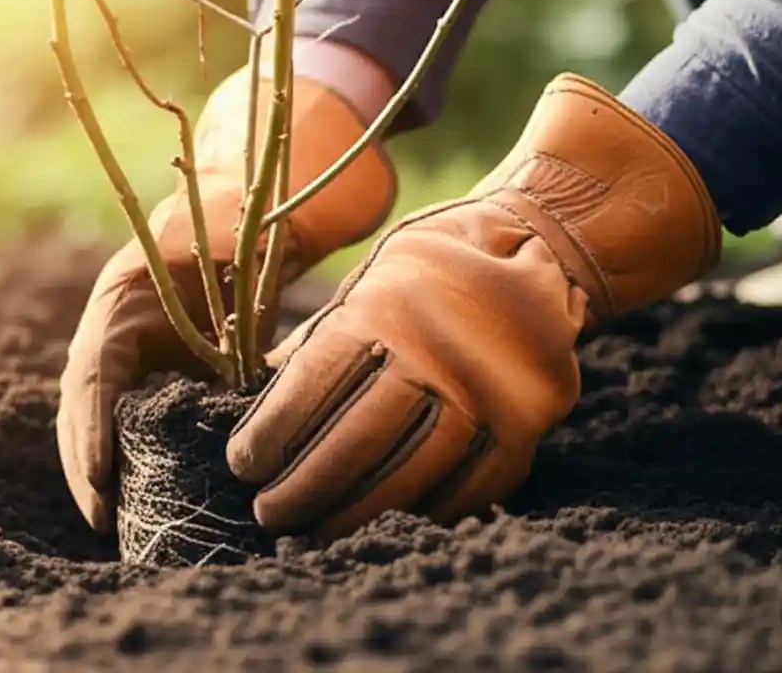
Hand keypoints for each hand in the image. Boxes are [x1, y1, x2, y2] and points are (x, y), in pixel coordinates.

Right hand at [58, 68, 395, 531]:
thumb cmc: (227, 236)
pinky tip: (131, 502)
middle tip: (102, 523)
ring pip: (90, 420)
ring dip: (96, 472)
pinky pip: (117, 421)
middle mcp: (106, 333)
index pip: (91, 375)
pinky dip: (117, 461)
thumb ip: (234, 290)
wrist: (221, 218)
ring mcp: (116, 355)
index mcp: (117, 305)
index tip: (101, 480)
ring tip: (110, 526)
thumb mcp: (229, 257)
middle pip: (78, 408)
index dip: (91, 431)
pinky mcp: (137, 373)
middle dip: (86, 466)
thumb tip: (262, 349)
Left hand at [228, 74, 721, 538]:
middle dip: (302, 487)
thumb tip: (264, 384)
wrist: (538, 248)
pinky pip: (466, 487)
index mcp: (384, 313)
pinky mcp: (525, 425)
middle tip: (270, 514)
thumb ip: (322, 336)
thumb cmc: (431, 267)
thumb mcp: (369, 279)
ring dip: (355, 513)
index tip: (243, 465)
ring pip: (407, 477)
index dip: (271, 435)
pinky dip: (422, 512)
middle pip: (354, 444)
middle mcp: (435, 356)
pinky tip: (387, 523)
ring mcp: (486, 395)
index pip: (312, 390)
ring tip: (318, 533)